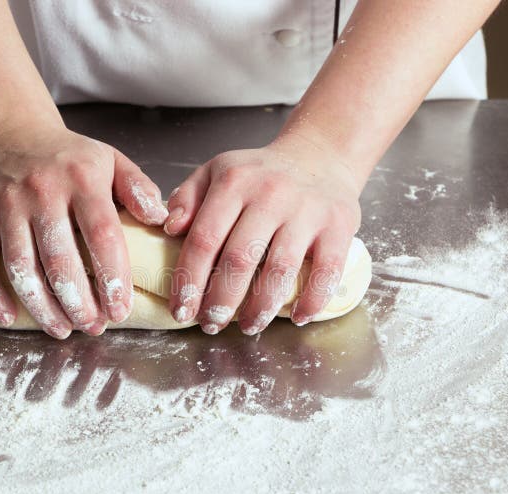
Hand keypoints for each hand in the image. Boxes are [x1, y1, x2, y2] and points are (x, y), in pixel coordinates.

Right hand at [0, 120, 167, 338]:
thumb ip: (138, 188)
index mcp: (81, 179)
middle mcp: (41, 191)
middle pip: (59, 258)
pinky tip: (10, 318)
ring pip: (20, 266)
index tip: (120, 310)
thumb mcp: (111, 160)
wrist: (12, 132)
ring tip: (62, 329)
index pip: (100, 234)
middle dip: (77, 302)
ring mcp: (6, 205)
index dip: (111, 277)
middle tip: (93, 327)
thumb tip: (161, 220)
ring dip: (41, 305)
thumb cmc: (70, 157)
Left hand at [164, 135, 361, 334]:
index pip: (204, 239)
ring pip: (280, 270)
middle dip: (221, 301)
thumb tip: (168, 228)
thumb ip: (187, 198)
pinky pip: (326, 271)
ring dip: (261, 308)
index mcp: (234, 182)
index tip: (181, 310)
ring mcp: (308, 210)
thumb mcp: (216, 171)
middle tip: (212, 324)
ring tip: (249, 326)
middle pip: (239, 260)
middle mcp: (270, 194)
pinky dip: (312, 300)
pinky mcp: (339, 225)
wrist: (320, 155)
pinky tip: (298, 317)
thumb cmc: (260, 173)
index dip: (189, 280)